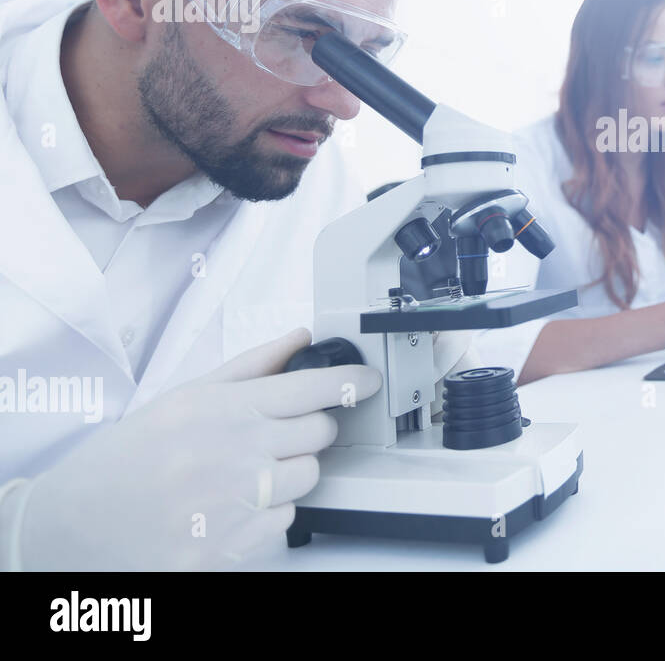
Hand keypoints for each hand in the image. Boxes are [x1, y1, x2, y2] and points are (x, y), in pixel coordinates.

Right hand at [14, 328, 381, 569]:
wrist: (77, 522)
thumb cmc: (127, 457)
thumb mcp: (183, 397)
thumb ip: (250, 366)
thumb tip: (300, 339)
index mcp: (222, 409)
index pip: (313, 388)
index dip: (351, 382)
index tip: (368, 380)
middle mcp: (235, 453)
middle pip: (320, 432)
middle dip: (307, 430)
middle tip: (273, 435)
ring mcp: (237, 502)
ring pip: (310, 476)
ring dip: (291, 472)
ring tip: (246, 472)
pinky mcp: (234, 545)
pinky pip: (287, 519)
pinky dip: (269, 512)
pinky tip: (232, 505)